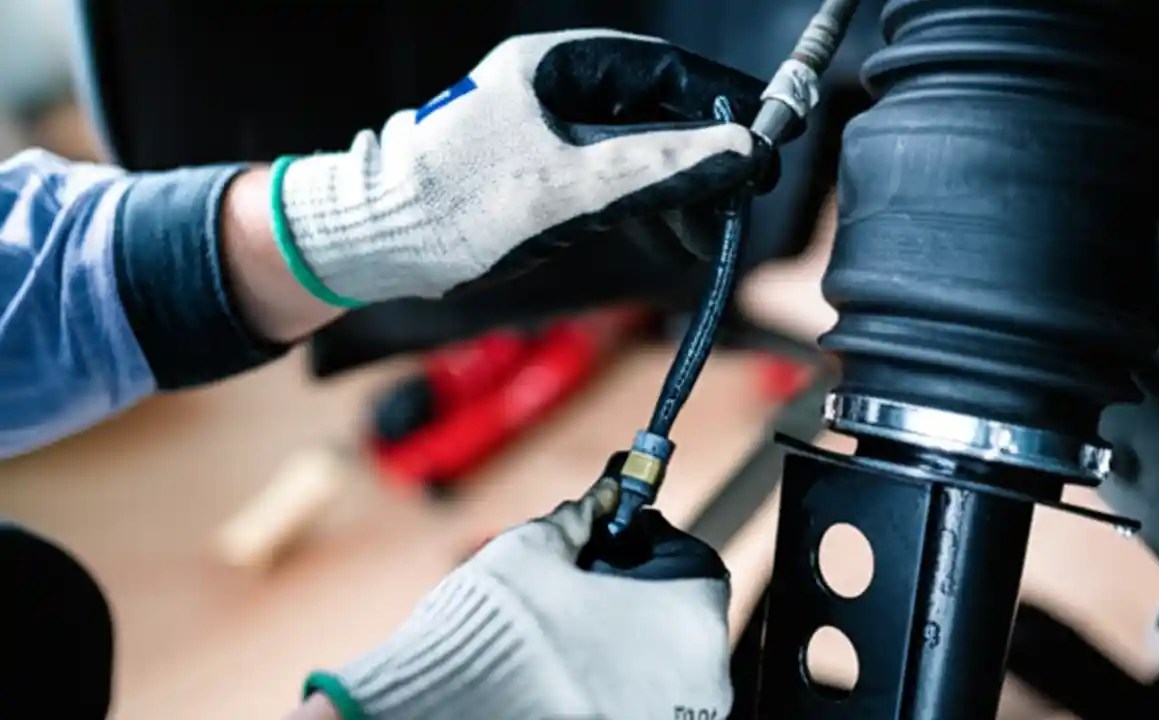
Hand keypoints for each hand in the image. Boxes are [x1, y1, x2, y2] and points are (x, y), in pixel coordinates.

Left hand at [271, 28, 766, 307]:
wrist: (372, 244)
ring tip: (708, 231)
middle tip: (740, 196)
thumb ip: (659, 168)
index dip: (721, 100)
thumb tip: (739, 150)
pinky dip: (641, 205)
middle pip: (654, 111)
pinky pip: (606, 180)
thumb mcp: (569, 187)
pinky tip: (667, 235)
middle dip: (702, 155)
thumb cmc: (453, 205)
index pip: (664, 69)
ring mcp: (542, 133)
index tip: (764, 134)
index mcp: (556, 67)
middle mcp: (552, 91)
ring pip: (633, 150)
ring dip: (675, 188)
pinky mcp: (533, 174)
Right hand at [298, 477, 731, 719]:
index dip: (652, 543)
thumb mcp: (537, 550)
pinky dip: (610, 682)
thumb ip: (579, 518)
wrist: (453, 709)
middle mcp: (699, 679)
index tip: (618, 535)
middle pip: (677, 617)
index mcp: (690, 618)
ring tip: (565, 630)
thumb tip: (596, 496)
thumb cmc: (503, 626)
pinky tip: (563, 669)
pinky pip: (639, 701)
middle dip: (636, 595)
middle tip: (585, 583)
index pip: (694, 563)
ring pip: (658, 665)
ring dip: (623, 641)